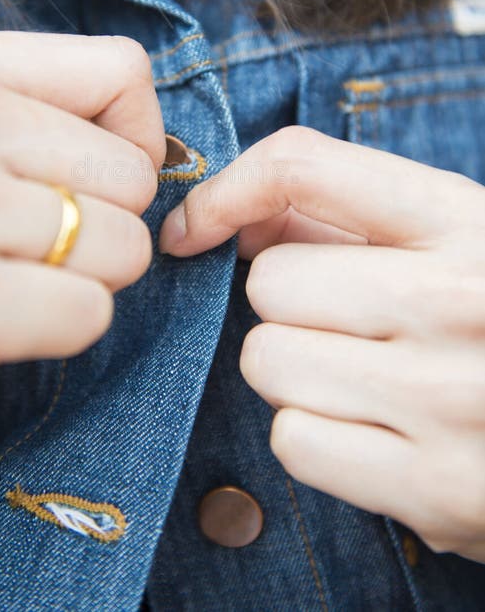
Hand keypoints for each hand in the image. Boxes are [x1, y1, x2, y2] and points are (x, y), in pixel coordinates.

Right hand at [0, 30, 164, 422]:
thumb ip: (18, 115)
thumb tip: (150, 146)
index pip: (122, 68)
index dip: (133, 135)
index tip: (91, 177)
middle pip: (133, 173)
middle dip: (102, 224)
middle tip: (23, 247)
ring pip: (125, 246)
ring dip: (80, 281)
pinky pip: (89, 314)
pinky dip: (53, 333)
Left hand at [160, 126, 484, 562]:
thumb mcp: (456, 241)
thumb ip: (350, 218)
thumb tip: (233, 217)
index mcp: (464, 221)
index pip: (303, 166)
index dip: (226, 190)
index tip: (196, 226)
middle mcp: (458, 301)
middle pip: (269, 282)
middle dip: (287, 303)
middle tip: (344, 321)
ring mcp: (449, 398)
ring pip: (267, 361)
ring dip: (294, 369)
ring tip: (364, 376)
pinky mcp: (436, 489)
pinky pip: (293, 441)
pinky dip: (312, 435)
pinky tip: (372, 429)